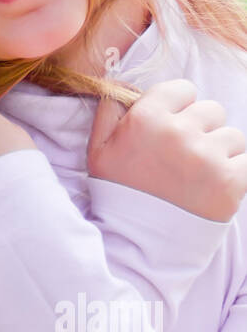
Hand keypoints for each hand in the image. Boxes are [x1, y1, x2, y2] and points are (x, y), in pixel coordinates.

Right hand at [87, 78, 246, 221]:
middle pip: (212, 110)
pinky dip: (236, 173)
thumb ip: (110, 110)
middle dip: (202, 130)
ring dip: (221, 152)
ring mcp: (207, 157)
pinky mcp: (232, 182)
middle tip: (185, 158)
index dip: (179, 108)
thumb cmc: (118, 196)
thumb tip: (123, 83)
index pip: (183, 89)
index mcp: (145, 119)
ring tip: (200, 176)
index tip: (171, 129)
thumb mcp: (98, 150)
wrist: (137, 247)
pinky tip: (214, 186)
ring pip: (233, 136)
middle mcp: (178, 133)